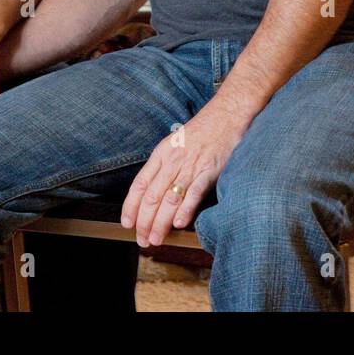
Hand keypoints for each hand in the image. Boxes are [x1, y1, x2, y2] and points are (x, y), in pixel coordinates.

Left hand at [121, 103, 248, 247]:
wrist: (226, 115)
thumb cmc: (202, 132)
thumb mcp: (175, 144)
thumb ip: (164, 166)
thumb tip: (154, 193)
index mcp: (161, 154)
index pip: (139, 184)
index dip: (131, 206)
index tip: (127, 223)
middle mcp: (172, 161)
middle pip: (151, 196)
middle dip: (144, 222)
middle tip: (142, 239)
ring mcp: (190, 166)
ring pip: (169, 198)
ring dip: (160, 222)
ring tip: (156, 239)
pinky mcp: (209, 170)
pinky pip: (194, 192)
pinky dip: (186, 209)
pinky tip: (179, 223)